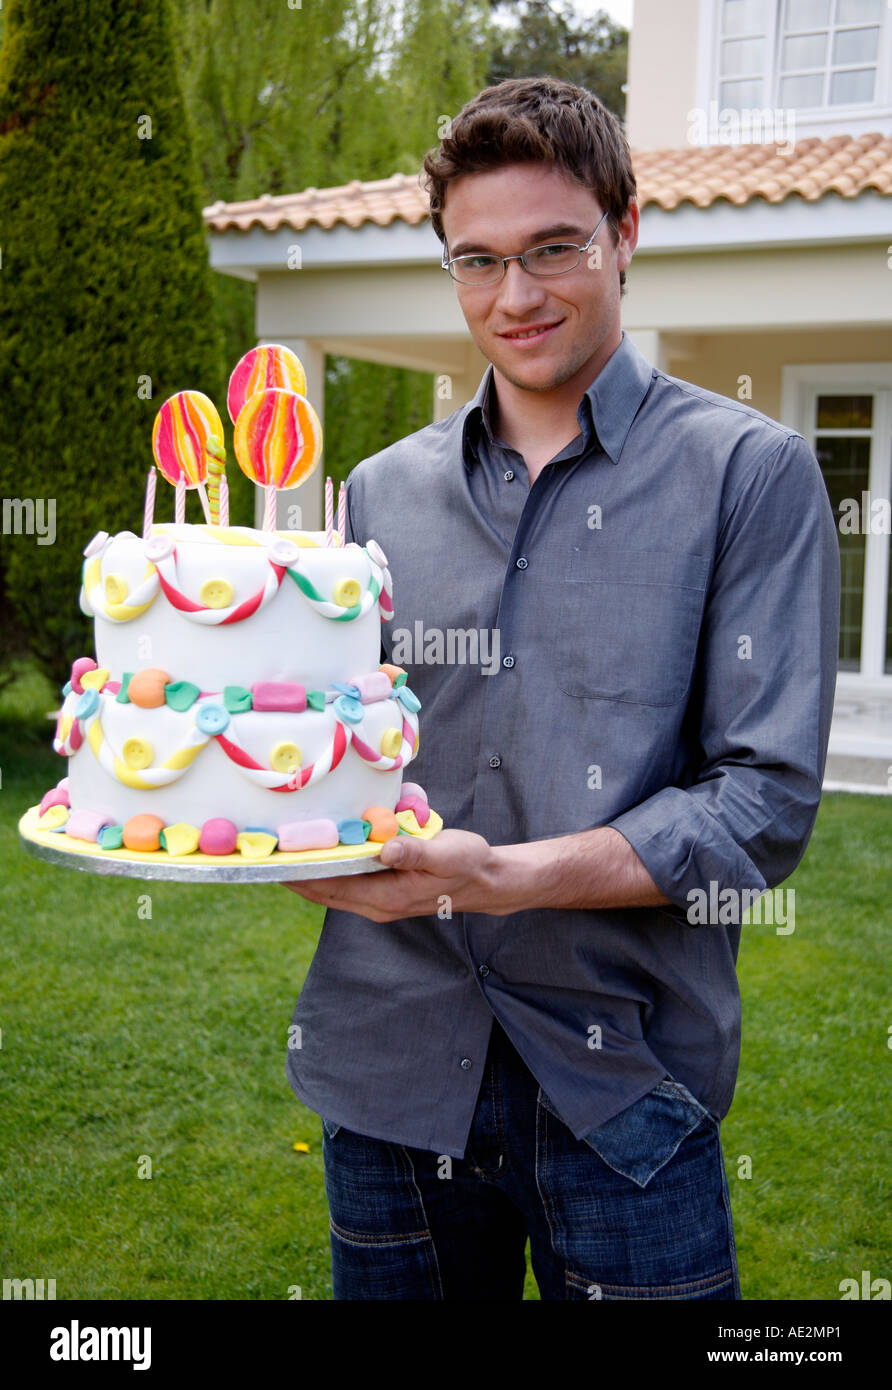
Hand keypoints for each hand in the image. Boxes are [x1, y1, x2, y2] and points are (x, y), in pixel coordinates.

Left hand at [282, 829, 498, 921]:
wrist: (487, 881)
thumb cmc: (469, 865)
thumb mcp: (446, 854)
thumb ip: (414, 852)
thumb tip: (385, 849)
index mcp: (386, 898)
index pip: (330, 887)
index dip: (299, 875)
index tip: (271, 860)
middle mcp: (376, 904)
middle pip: (322, 891)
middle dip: (292, 874)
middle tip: (262, 851)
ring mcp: (378, 900)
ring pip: (331, 888)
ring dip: (306, 872)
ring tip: (279, 849)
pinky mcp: (383, 890)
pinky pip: (345, 882)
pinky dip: (327, 868)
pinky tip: (318, 850)